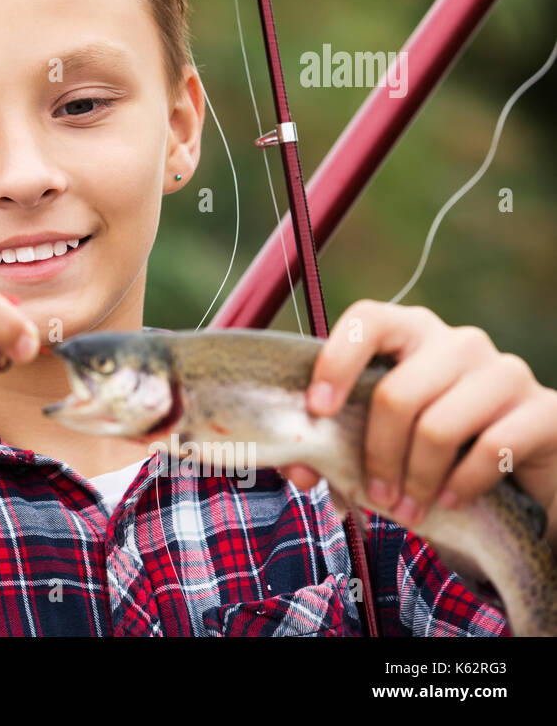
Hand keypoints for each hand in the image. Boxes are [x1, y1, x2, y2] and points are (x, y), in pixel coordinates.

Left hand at [281, 300, 556, 546]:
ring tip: (408, 510)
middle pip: (396, 393)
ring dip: (416, 479)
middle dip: (377, 455)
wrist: (524, 462)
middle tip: (375, 496)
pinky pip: (490, 449)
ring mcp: (504, 371)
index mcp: (410, 332)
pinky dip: (461, 484)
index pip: (367, 319)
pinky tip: (450, 500)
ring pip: (438, 427)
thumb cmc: (436, 442)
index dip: (336, 361)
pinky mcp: (543, 409)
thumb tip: (297, 470)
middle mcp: (457, 341)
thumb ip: (337, 446)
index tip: (318, 409)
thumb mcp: (385, 437)